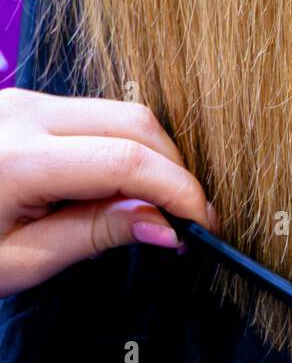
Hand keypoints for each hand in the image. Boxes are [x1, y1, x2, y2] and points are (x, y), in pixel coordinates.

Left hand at [0, 87, 214, 295]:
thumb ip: (96, 234)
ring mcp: (21, 101)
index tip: (201, 225)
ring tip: (148, 210)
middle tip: (185, 220)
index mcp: (17, 158)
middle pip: (134, 122)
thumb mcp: (20, 260)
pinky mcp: (22, 104)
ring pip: (118, 113)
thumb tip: (164, 225)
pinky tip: (114, 190)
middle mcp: (22, 114)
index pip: (127, 160)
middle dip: (172, 170)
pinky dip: (119, 148)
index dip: (177, 191)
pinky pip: (92, 116)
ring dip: (149, 158)